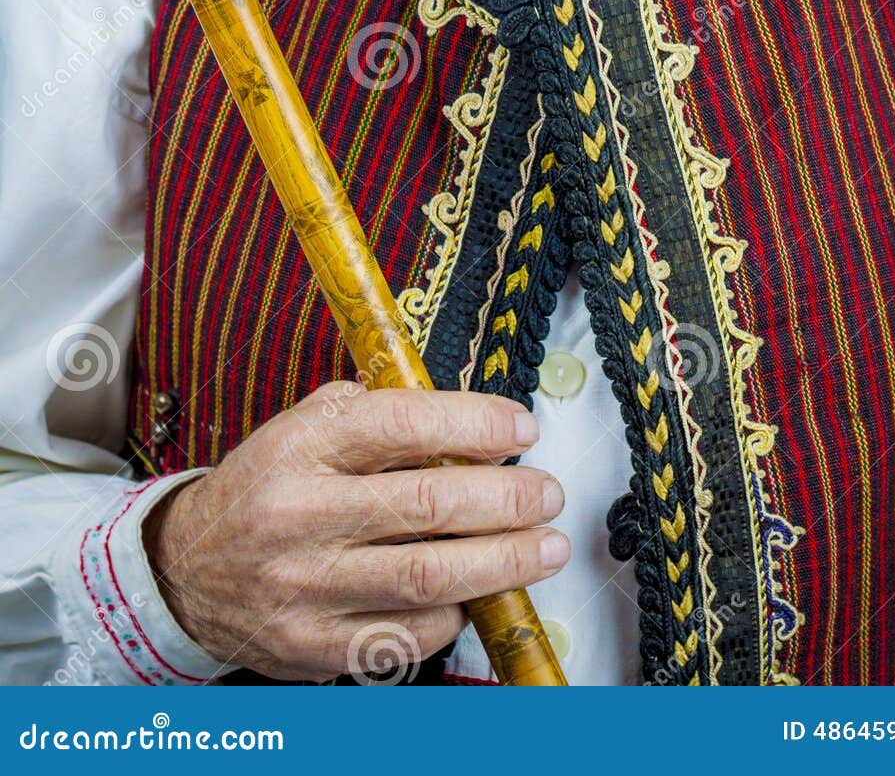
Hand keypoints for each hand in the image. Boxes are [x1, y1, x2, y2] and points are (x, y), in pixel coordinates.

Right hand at [142, 381, 567, 681]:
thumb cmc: (264, 487)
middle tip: (547, 493)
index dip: (474, 424)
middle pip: (428, 504)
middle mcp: (300, 515)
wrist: (184, 570)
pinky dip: (454, 613)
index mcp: (301, 446)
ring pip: (427, 577)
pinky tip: (478, 593)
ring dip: (503, 562)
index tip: (521, 429)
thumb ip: (375, 412)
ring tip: (546, 547)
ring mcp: (305, 588)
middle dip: (507, 499)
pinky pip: (407, 635)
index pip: (402, 424)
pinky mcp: (313, 646)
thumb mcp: (302, 426)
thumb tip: (468, 416)